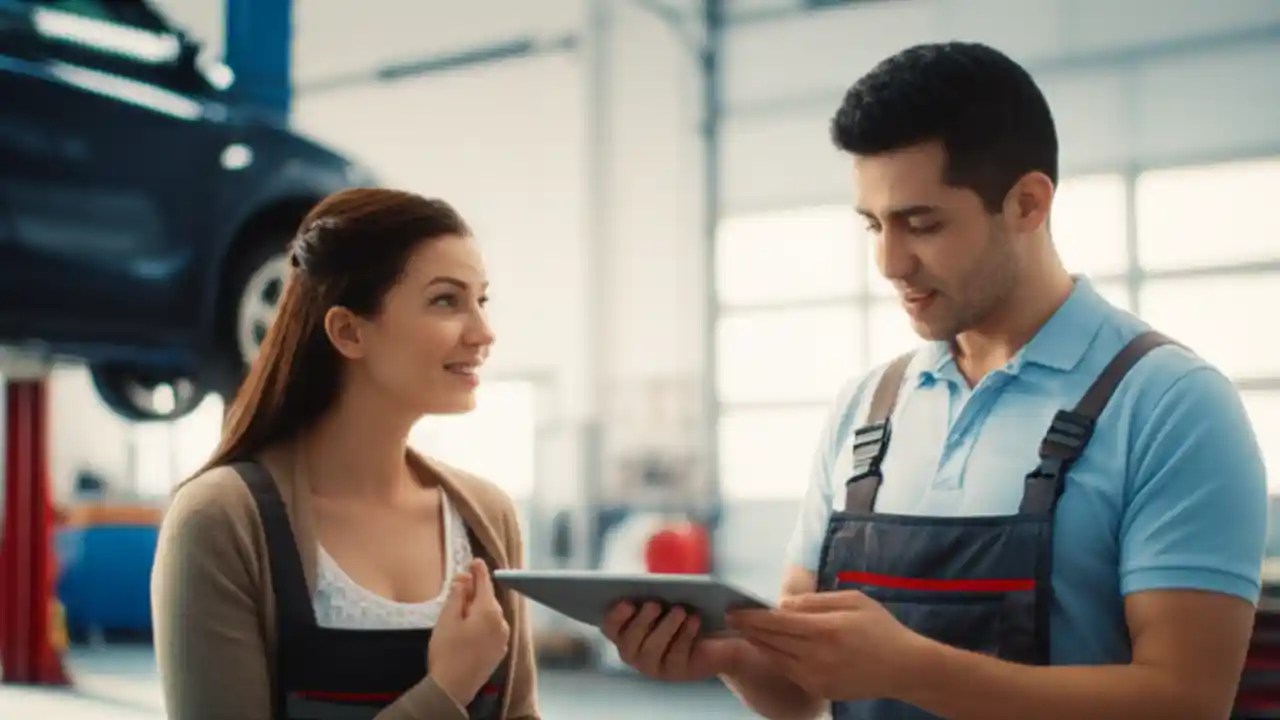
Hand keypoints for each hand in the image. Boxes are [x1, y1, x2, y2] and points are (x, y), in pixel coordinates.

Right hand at [429, 560, 510, 705]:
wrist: (453, 688)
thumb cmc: (447, 651)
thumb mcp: (447, 619)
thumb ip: (457, 596)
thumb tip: (464, 579)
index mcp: (489, 611)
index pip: (485, 583)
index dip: (478, 570)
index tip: (475, 560)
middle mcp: (501, 622)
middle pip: (488, 599)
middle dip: (475, 591)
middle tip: (458, 587)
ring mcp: (503, 638)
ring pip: (490, 614)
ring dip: (478, 608)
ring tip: (460, 611)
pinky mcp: (499, 651)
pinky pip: (492, 629)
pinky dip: (482, 623)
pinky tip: (469, 628)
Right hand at [601, 601, 747, 681]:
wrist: (712, 636)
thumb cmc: (680, 611)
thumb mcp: (666, 598)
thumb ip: (654, 592)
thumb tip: (646, 584)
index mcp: (624, 631)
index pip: (610, 627)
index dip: (615, 616)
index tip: (627, 602)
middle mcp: (634, 652)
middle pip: (628, 642)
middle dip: (641, 621)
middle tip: (654, 604)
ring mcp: (653, 665)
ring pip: (651, 649)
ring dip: (665, 627)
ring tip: (680, 611)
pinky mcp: (674, 672)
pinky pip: (675, 655)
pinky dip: (684, 635)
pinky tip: (694, 621)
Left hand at [729, 590, 926, 701]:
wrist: (903, 668)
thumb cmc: (879, 628)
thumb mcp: (852, 600)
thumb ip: (815, 601)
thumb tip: (782, 604)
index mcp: (824, 629)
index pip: (776, 622)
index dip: (751, 616)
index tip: (732, 609)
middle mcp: (816, 655)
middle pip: (771, 641)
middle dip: (748, 629)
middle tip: (730, 618)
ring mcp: (816, 676)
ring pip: (775, 658)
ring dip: (758, 644)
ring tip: (745, 631)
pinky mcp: (818, 689)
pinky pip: (788, 671)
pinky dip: (774, 658)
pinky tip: (768, 648)